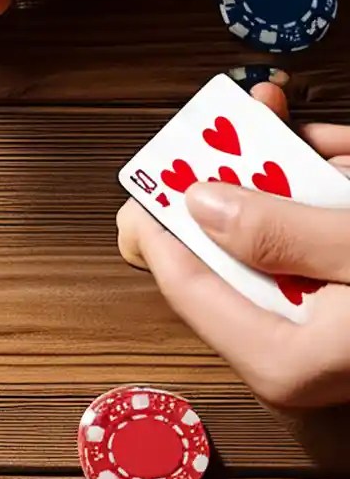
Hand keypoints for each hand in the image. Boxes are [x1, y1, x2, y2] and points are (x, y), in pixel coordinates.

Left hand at [117, 83, 349, 408]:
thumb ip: (283, 233)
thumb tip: (201, 204)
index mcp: (282, 362)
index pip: (185, 283)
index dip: (159, 218)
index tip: (148, 168)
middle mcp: (296, 351)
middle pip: (235, 249)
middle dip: (243, 176)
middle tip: (240, 117)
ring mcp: (328, 326)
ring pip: (285, 231)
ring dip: (297, 173)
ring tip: (297, 126)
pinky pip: (325, 234)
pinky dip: (334, 187)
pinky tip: (342, 154)